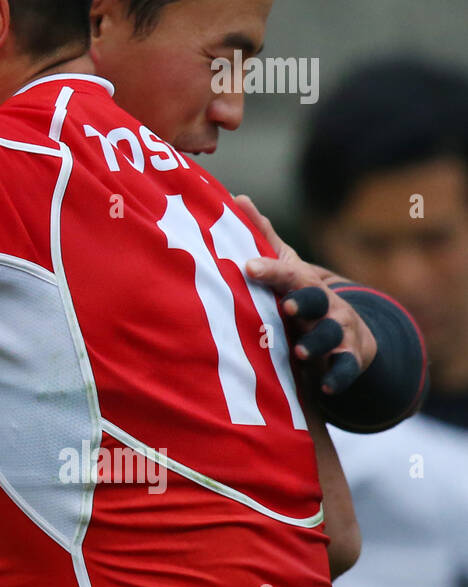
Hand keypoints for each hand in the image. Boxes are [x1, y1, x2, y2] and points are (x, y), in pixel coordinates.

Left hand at [235, 194, 376, 394]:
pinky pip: (345, 368)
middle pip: (317, 299)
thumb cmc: (300, 293)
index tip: (247, 268)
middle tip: (286, 307)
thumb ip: (262, 237)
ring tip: (302, 353)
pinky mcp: (349, 358)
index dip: (270, 270)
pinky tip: (326, 388)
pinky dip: (337, 377)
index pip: (288, 272)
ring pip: (332, 334)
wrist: (349, 330)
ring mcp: (339, 330)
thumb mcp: (285, 265)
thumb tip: (238, 198)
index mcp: (303, 281)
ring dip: (318, 342)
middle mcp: (325, 303)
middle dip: (303, 302)